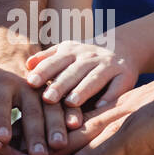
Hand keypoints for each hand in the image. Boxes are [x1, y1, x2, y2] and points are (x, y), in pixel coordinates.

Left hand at [0, 62, 69, 154]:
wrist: (9, 76)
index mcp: (2, 84)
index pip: (1, 102)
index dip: (1, 120)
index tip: (1, 140)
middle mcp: (26, 86)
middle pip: (31, 109)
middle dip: (34, 131)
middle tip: (36, 154)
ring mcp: (45, 92)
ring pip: (52, 110)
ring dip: (56, 128)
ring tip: (58, 147)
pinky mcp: (59, 99)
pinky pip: (68, 108)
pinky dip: (74, 118)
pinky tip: (78, 132)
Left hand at [24, 40, 138, 109]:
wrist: (124, 47)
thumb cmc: (85, 57)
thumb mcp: (67, 52)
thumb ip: (48, 59)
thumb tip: (27, 64)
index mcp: (72, 51)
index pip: (56, 61)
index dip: (44, 71)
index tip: (30, 83)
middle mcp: (90, 56)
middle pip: (74, 71)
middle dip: (61, 84)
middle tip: (47, 99)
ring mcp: (109, 65)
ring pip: (95, 78)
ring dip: (83, 90)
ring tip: (71, 103)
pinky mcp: (126, 75)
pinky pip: (118, 86)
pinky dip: (110, 96)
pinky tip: (101, 107)